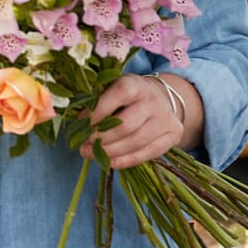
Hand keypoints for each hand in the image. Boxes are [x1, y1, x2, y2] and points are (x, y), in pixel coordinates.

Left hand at [80, 73, 194, 169]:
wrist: (160, 97)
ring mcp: (166, 119)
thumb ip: (96, 99)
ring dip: (110, 152)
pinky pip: (148, 153)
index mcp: (135, 84)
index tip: (80, 125)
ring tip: (90, 154)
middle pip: (126, 125)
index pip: (117, 97)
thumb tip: (75, 120)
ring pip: (136, 141)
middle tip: (82, 145)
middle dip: (100, 138)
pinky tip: (109, 163)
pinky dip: (126, 160)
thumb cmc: (127, 95)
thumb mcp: (112, 87)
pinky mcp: (173, 135)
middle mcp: (153, 101)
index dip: (96, 113)